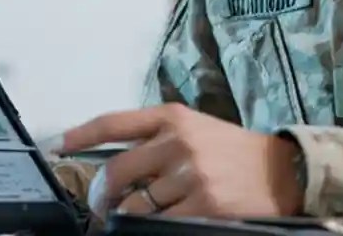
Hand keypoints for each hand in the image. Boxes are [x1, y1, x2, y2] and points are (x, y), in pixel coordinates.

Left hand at [58, 103, 303, 219]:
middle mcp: (178, 142)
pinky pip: (160, 225)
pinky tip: (160, 225)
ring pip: (135, 205)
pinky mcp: (204, 206)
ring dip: (127, 217)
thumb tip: (115, 166)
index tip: (58, 147)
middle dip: (101, 194)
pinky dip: (153, 229)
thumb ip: (158, 138)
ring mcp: (191, 175)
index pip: (115, 123)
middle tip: (101, 206)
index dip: (80, 135)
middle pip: (115, 171)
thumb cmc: (234, 151)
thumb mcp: (196, 129)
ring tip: (133, 219)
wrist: (283, 171)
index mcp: (173, 117)